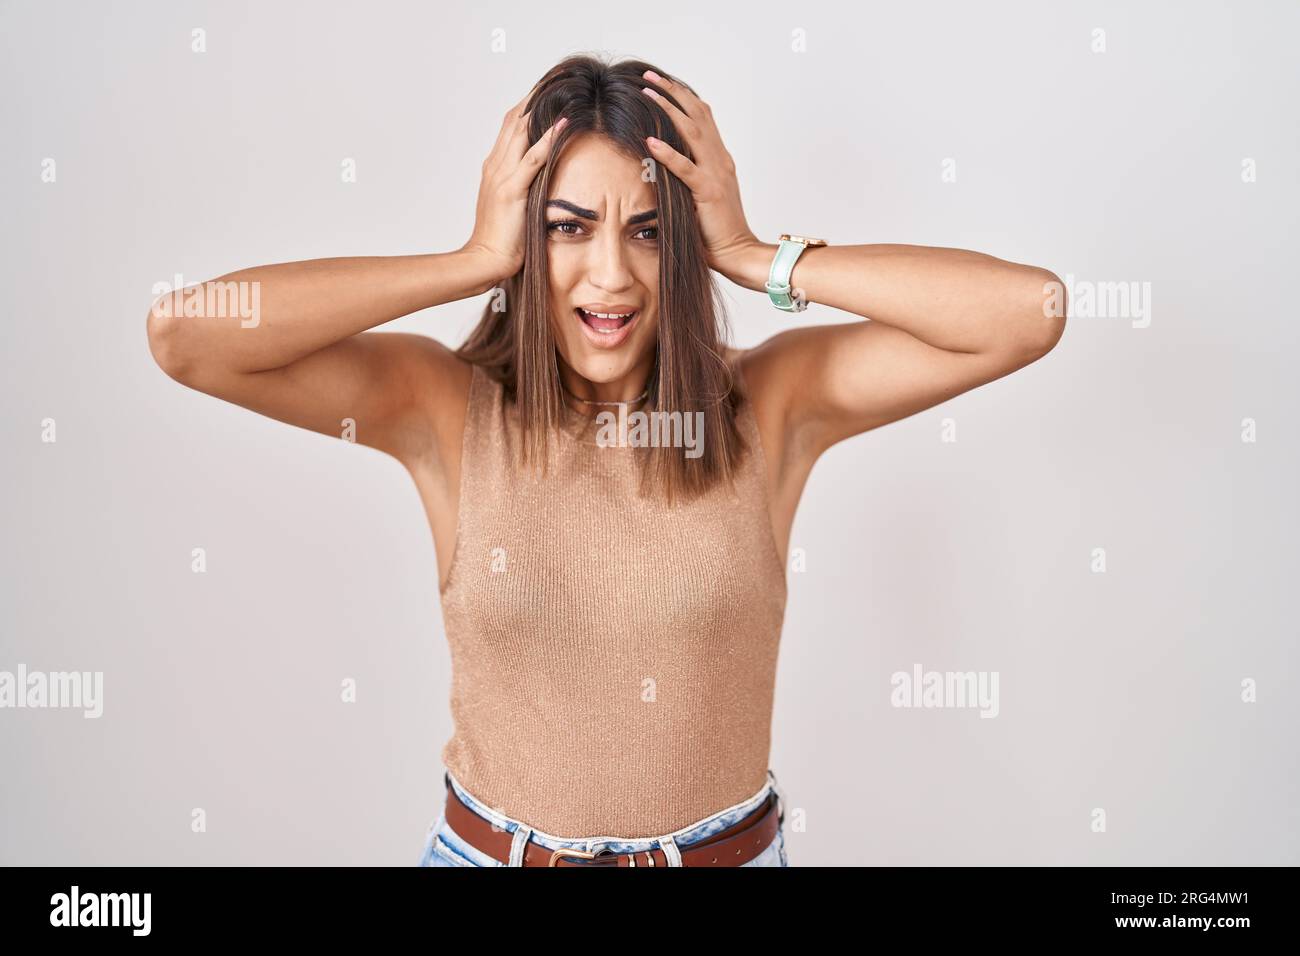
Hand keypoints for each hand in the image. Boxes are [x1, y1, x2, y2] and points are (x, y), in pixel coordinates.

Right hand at [461, 90, 566, 279]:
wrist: (484, 260)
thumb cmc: (501, 239)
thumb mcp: (512, 205)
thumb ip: (523, 186)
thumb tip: (542, 177)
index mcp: (495, 166)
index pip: (511, 126)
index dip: (528, 105)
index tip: (548, 90)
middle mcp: (495, 165)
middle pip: (514, 119)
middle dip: (535, 96)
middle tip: (557, 77)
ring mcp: (502, 176)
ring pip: (520, 131)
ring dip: (541, 108)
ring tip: (561, 88)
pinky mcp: (512, 190)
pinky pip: (532, 160)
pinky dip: (547, 140)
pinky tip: (562, 125)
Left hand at [639, 70, 761, 280]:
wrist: (740, 252)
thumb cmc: (718, 232)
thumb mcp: (703, 197)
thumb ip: (689, 179)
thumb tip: (661, 168)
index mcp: (720, 160)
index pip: (703, 117)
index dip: (683, 97)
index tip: (662, 83)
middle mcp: (720, 160)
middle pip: (697, 114)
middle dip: (673, 91)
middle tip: (650, 76)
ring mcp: (716, 174)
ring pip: (691, 131)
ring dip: (668, 109)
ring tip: (646, 93)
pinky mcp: (708, 192)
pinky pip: (685, 168)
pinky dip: (667, 152)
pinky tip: (649, 140)